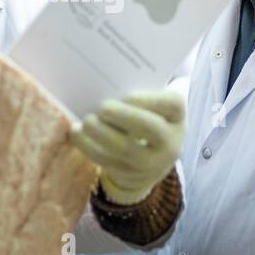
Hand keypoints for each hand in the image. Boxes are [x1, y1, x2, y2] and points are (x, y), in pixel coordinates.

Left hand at [70, 90, 185, 204]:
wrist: (152, 160)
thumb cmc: (148, 118)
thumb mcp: (155, 106)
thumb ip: (142, 90)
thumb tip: (113, 79)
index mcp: (178, 117)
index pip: (173, 104)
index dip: (150, 99)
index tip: (127, 94)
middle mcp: (171, 142)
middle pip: (152, 129)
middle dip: (126, 117)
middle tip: (102, 107)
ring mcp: (152, 163)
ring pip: (127, 149)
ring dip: (102, 134)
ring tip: (86, 121)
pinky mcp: (130, 175)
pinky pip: (107, 162)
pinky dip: (89, 147)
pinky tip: (77, 133)